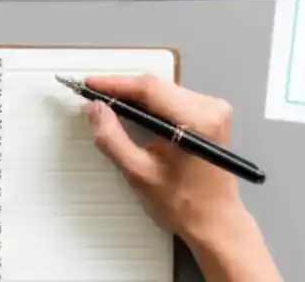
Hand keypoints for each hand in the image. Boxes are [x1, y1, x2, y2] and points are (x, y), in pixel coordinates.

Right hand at [83, 75, 281, 281]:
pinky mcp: (213, 113)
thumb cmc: (180, 203)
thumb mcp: (138, 173)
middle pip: (158, 87)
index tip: (90, 85)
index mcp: (198, 120)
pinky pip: (174, 99)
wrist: (215, 221)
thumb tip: (95, 108)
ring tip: (111, 107)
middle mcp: (211, 107)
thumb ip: (112, 138)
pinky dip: (152, 104)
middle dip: (124, 91)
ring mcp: (215, 108)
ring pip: (164, 90)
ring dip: (137, 98)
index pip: (150, 89)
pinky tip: (135, 115)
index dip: (116, 84)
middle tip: (96, 99)